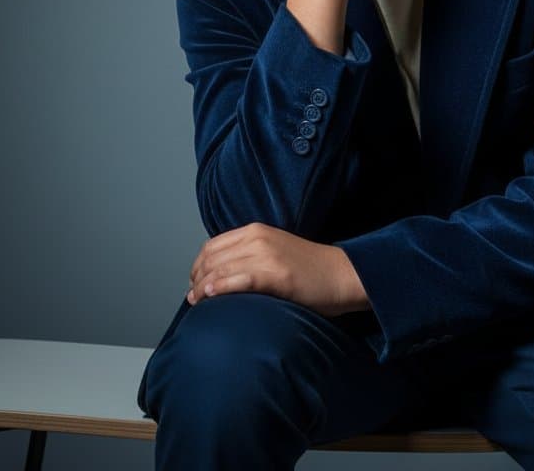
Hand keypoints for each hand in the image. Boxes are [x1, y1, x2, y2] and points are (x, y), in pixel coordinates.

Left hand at [186, 222, 368, 316]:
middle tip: (192, 298)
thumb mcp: (274, 252)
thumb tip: (219, 275)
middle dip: (196, 278)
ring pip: (220, 269)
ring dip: (202, 287)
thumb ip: (249, 256)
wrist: (341, 275)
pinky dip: (220, 287)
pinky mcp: (276, 274)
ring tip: (197, 302)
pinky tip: (211, 296)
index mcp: (255, 231)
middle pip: (212, 258)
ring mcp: (267, 255)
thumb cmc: (309, 270)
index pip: (212, 246)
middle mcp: (258, 238)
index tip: (194, 283)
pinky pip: (239, 279)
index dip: (197, 266)